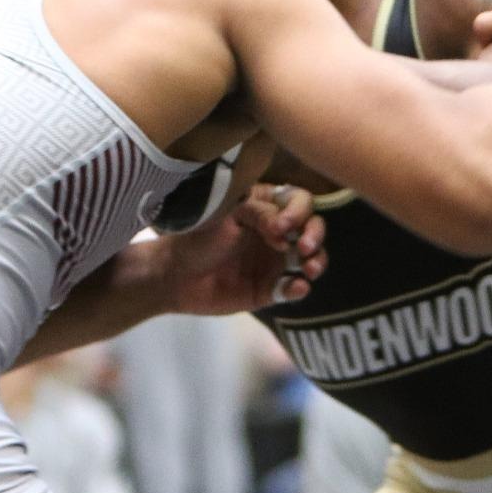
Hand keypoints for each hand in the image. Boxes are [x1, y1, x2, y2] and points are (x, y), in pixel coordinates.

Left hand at [157, 183, 326, 314]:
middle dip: (315, 235)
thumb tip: (287, 228)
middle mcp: (277, 234)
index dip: (299, 211)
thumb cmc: (197, 238)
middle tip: (304, 248)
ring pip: (311, 260)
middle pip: (313, 229)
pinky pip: (293, 289)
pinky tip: (296, 286)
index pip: (298, 201)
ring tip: (309, 269)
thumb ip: (258, 214)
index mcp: (266, 209)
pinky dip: (299, 288)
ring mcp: (275, 262)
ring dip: (317, 261)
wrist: (174, 277)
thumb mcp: (226, 216)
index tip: (283, 226)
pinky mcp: (270, 290)